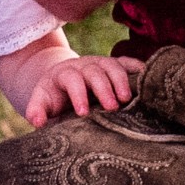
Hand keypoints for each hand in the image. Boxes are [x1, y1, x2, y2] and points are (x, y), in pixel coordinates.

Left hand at [23, 52, 138, 127]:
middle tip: (112, 106)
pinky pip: (127, 63)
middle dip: (104, 88)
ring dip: (122, 80)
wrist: (62, 81)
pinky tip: (147, 75)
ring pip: (113, 66)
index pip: (72, 79)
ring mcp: (100, 64)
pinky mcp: (114, 66)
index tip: (83, 112)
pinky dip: (137, 67)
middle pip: (95, 71)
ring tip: (128, 99)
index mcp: (64, 74)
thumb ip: (36, 111)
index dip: (78, 94)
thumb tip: (38, 122)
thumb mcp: (41, 103)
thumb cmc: (53, 99)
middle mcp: (83, 66)